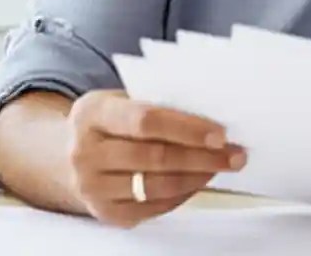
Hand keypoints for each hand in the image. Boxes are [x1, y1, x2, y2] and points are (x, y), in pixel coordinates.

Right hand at [64, 90, 245, 226]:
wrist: (75, 152)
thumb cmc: (114, 119)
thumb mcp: (124, 98)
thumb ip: (159, 103)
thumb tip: (216, 111)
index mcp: (92, 113)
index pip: (146, 120)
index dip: (187, 128)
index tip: (221, 134)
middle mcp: (84, 152)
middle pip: (155, 157)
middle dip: (203, 156)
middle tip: (235, 154)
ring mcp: (91, 186)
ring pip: (157, 185)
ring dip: (198, 177)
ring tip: (223, 166)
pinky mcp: (104, 212)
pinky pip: (153, 207)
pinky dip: (183, 194)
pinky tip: (200, 180)